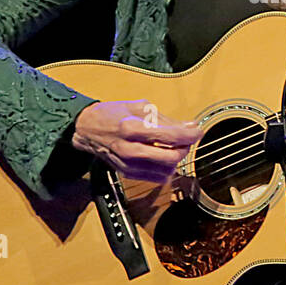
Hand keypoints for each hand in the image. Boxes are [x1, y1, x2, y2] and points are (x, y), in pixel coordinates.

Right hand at [71, 100, 203, 182]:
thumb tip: (190, 126)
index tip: (198, 130)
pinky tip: (161, 156)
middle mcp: (130, 149)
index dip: (190, 135)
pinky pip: (157, 177)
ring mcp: (129, 165)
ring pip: (166, 170)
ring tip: (171, 146)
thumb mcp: (139, 107)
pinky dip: (165, 168)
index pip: (170, 136)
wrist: (87, 130)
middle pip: (171, 158)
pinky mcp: (129, 174)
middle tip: (185, 139)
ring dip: (175, 159)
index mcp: (133, 128)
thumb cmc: (112, 115)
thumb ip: (166, 119)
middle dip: (184, 148)